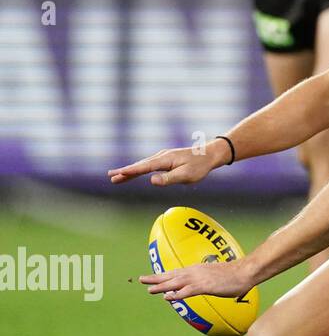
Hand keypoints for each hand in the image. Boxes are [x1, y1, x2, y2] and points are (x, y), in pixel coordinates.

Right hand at [108, 144, 225, 185]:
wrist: (210, 154)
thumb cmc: (199, 167)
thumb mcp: (186, 176)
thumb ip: (168, 179)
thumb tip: (151, 180)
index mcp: (165, 160)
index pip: (143, 167)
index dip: (129, 172)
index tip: (116, 174)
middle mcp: (162, 156)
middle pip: (140, 165)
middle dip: (125, 171)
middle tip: (111, 177)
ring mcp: (163, 156)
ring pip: (143, 164)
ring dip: (130, 170)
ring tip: (117, 177)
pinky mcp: (166, 159)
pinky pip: (149, 164)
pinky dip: (139, 168)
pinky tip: (134, 172)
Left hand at [141, 257, 252, 301]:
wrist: (246, 272)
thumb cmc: (234, 275)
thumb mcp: (216, 277)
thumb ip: (206, 282)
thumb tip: (203, 287)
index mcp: (197, 270)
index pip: (176, 272)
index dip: (163, 275)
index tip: (151, 277)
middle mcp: (195, 272)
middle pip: (172, 275)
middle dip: (156, 278)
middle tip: (140, 279)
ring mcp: (200, 278)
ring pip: (176, 282)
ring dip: (162, 286)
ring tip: (149, 289)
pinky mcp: (206, 286)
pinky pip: (188, 291)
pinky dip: (177, 294)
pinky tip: (168, 297)